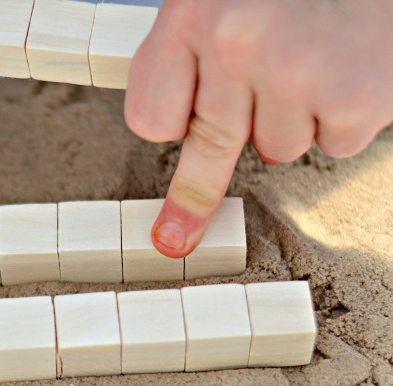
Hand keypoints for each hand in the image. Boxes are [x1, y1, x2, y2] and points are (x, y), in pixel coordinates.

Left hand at [125, 0, 392, 257]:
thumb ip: (197, 49)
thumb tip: (179, 128)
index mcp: (193, 13)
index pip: (154, 113)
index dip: (170, 124)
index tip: (158, 168)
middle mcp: (235, 45)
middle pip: (209, 148)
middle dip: (193, 198)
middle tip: (173, 239)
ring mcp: (295, 75)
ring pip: (277, 148)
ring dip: (297, 118)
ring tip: (319, 59)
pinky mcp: (353, 98)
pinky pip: (334, 144)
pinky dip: (347, 116)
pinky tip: (354, 67)